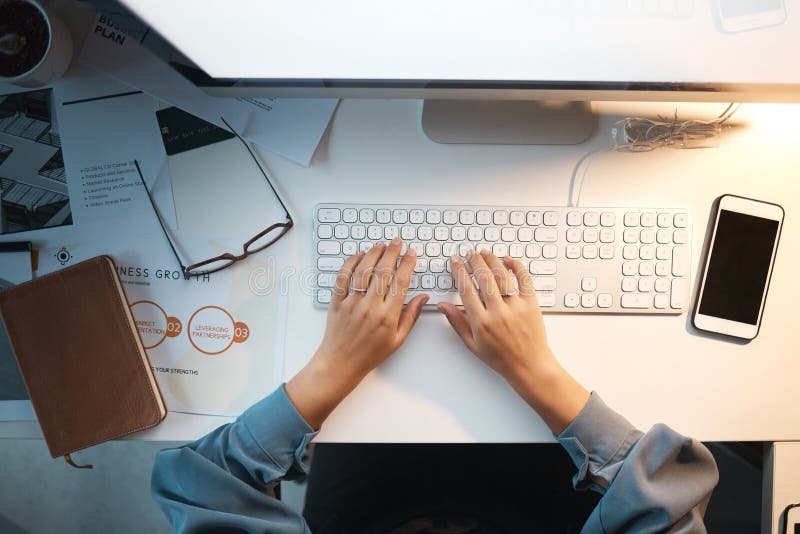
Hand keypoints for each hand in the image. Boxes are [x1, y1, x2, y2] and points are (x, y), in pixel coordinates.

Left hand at [286, 239, 427, 427]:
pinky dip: (351, 263)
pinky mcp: (336, 302)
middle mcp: (369, 307)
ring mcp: (351, 303)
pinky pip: (343, 277)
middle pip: (383, 272)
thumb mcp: (398, 339)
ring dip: (373, 254)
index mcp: (387, 316)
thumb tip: (424, 297)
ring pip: (363, 271)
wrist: (341, 364)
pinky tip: (359, 255)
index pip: (401, 282)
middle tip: (397, 242)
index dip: (407, 264)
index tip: (411, 254)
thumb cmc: (370, 354)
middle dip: (392, 253)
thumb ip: (411, 316)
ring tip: (381, 245)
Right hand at [438, 250, 589, 433]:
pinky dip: (516, 267)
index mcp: (481, 322)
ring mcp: (516, 307)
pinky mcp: (532, 304)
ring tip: (484, 253)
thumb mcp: (472, 344)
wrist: (529, 366)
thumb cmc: (501, 358)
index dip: (459, 272)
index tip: (455, 262)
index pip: (466, 289)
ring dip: (492, 261)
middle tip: (469, 254)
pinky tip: (508, 260)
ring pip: (502, 276)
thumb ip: (457, 322)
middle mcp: (498, 312)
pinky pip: (524, 280)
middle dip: (474, 261)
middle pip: (483, 278)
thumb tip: (442, 305)